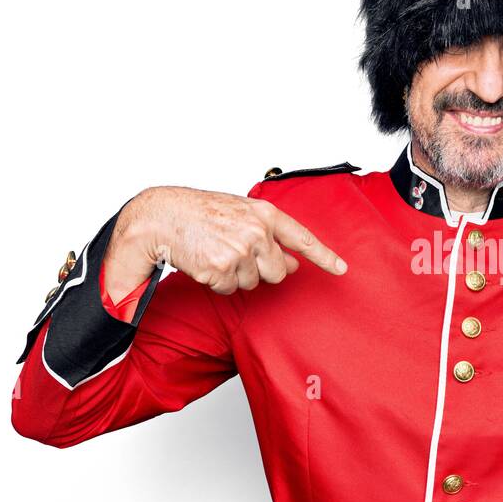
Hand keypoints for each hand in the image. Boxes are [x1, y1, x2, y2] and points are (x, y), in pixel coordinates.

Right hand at [105, 186, 346, 297]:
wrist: (162, 216)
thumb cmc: (200, 212)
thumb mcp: (240, 213)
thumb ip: (270, 235)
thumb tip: (293, 263)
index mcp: (264, 214)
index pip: (302, 238)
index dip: (324, 256)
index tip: (341, 269)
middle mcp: (256, 232)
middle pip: (277, 271)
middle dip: (261, 270)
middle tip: (235, 253)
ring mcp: (239, 251)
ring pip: (252, 282)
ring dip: (235, 275)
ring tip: (215, 252)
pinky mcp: (221, 269)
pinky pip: (229, 289)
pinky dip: (218, 282)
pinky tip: (205, 262)